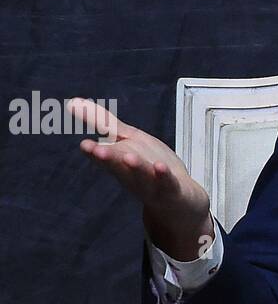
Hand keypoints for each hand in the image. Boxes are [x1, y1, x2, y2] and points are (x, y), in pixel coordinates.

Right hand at [68, 96, 214, 259]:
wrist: (178, 201)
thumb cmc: (148, 169)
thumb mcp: (125, 140)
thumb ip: (103, 122)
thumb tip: (72, 102)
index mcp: (119, 162)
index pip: (104, 156)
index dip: (95, 151)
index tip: (85, 145)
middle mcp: (132, 175)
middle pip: (120, 165)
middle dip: (109, 157)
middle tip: (96, 150)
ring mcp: (152, 183)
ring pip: (142, 175)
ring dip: (135, 165)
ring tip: (128, 157)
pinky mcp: (172, 187)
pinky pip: (167, 181)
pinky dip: (162, 174)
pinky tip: (160, 166)